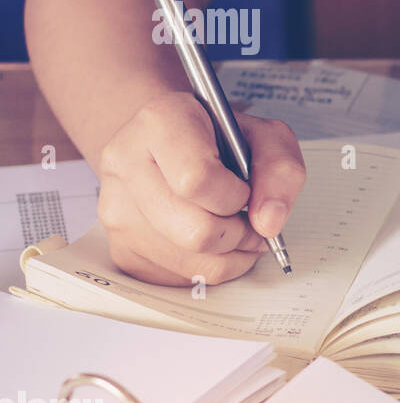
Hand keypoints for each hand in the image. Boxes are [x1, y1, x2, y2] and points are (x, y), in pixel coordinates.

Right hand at [96, 91, 306, 284]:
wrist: (176, 146)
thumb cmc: (221, 139)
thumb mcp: (265, 136)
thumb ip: (280, 171)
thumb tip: (269, 223)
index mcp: (160, 123)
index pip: (196, 180)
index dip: (234, 195)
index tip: (244, 190)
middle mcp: (126, 163)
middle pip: (195, 232)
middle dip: (238, 233)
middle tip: (247, 217)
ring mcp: (116, 208)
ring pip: (189, 262)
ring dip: (229, 254)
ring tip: (235, 228)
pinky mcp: (120, 246)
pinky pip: (177, 279)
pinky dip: (209, 267)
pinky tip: (213, 241)